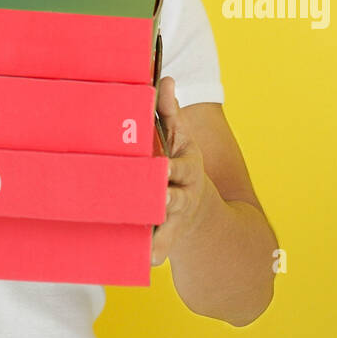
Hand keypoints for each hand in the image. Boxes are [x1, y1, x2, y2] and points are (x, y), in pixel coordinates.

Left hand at [151, 78, 208, 266]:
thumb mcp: (179, 137)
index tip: (161, 167)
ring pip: (166, 229)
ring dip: (154, 232)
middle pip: (172, 200)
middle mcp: (182, 195)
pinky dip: (152, 254)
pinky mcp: (166, 240)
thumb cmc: (179, 163)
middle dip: (162, 200)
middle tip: (150, 200)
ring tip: (140, 234)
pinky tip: (139, 258)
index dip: (170, 170)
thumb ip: (169, 110)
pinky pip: (159, 251)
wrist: (197, 207)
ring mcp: (175, 220)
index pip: (179, 168)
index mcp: (186, 167)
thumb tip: (164, 79)